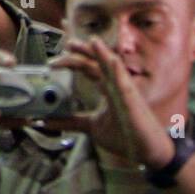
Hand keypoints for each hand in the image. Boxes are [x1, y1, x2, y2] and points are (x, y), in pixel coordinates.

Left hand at [41, 37, 173, 166]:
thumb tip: (46, 121)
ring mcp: (126, 94)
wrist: (148, 151)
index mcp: (108, 89)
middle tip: (68, 43)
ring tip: (92, 41)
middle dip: (84, 51)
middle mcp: (117, 87)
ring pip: (114, 68)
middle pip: (99, 63)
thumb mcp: (92, 126)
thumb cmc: (126, 135)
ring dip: (102, 54)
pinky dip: (119, 73)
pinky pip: (126, 86)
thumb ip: (71, 122)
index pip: (90, 68)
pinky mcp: (133, 104)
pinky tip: (112, 61)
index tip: (56, 58)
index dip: (75, 59)